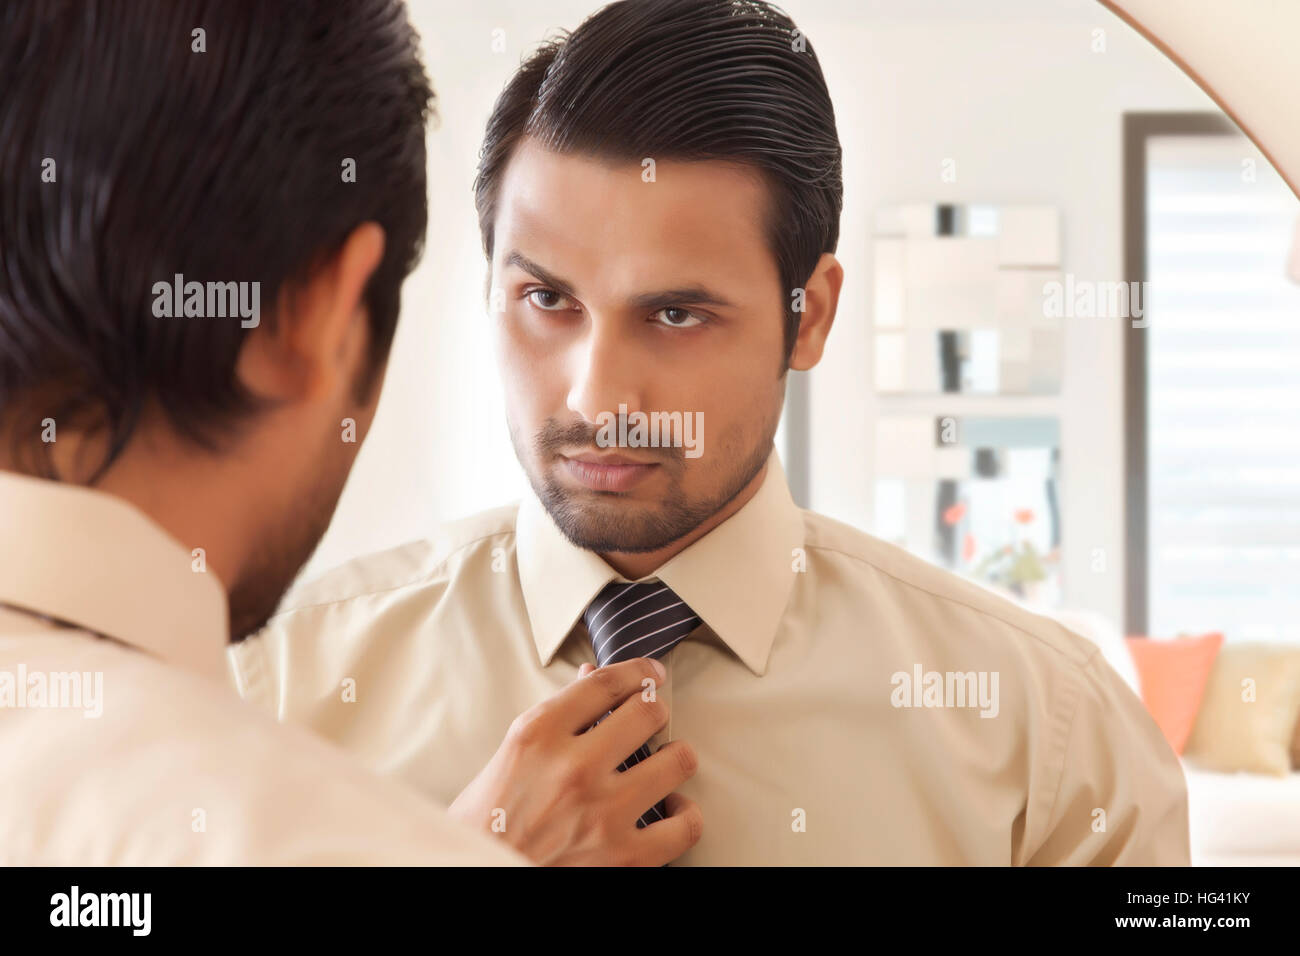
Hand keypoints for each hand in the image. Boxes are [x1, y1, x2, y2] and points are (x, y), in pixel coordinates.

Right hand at [447, 658, 701, 865]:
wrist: (473, 875)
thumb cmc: (484, 824)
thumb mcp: (509, 757)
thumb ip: (554, 717)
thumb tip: (590, 677)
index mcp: (538, 736)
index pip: (606, 684)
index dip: (638, 671)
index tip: (650, 673)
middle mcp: (574, 769)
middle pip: (648, 712)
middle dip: (655, 710)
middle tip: (654, 717)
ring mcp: (603, 813)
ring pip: (677, 761)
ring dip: (676, 757)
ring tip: (668, 762)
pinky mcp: (624, 857)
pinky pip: (684, 826)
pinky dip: (684, 815)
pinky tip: (673, 810)